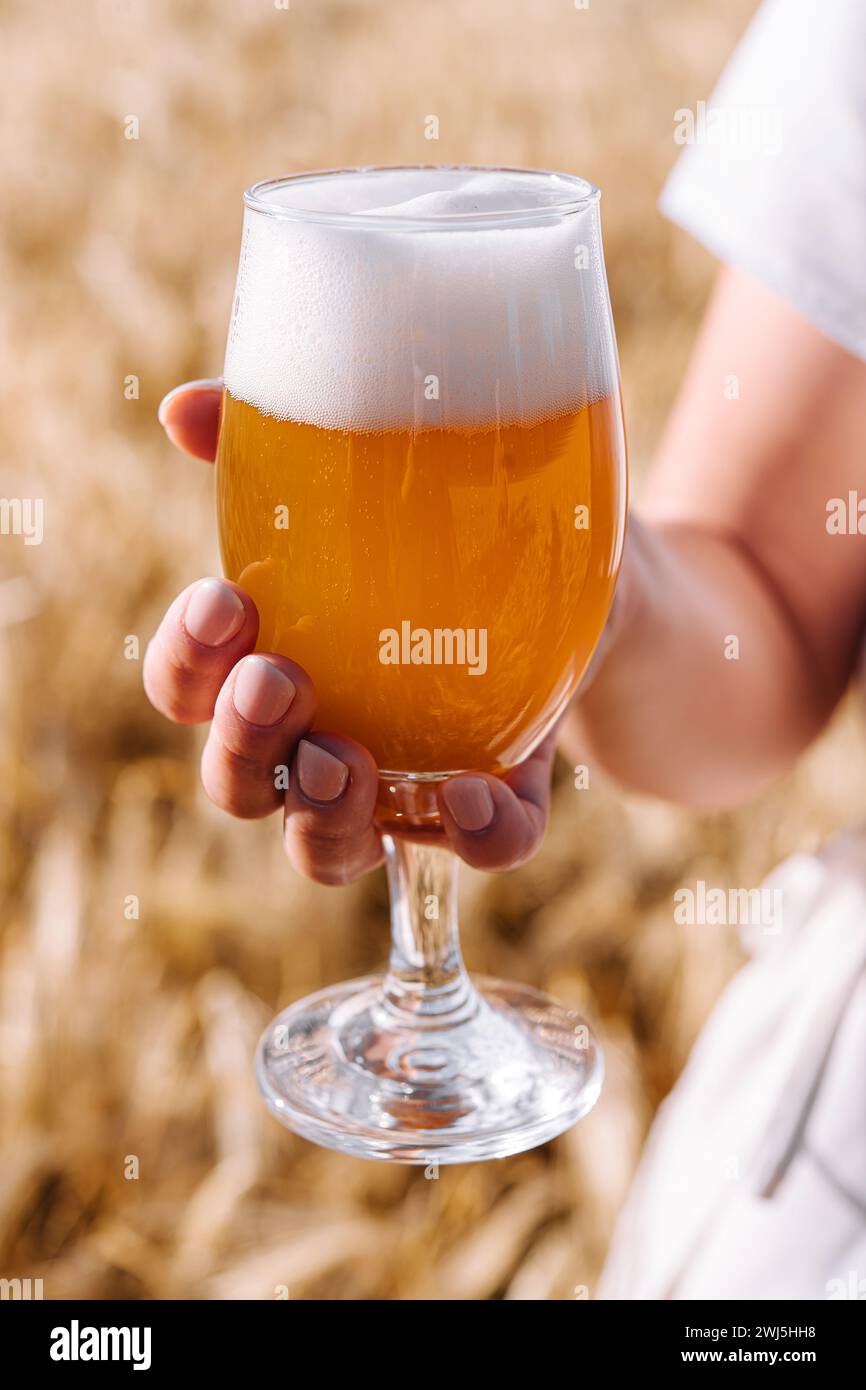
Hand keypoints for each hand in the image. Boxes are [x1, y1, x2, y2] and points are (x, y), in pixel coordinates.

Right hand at [144, 382, 554, 884]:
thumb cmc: (472, 523)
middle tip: (280, 681)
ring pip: (323, 846)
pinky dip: (467, 838)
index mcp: (281, 658)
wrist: (610, 581)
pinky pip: (468, 855)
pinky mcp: (496, 803)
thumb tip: (181, 406)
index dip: (186, 665)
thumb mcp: (405, 469)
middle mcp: (325, 737)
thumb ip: (297, 441)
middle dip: (243, 743)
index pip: (192, 688)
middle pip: (240, 781)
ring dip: (317, 816)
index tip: (224, 603)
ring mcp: (405, 784)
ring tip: (343, 759)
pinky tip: (471, 794)